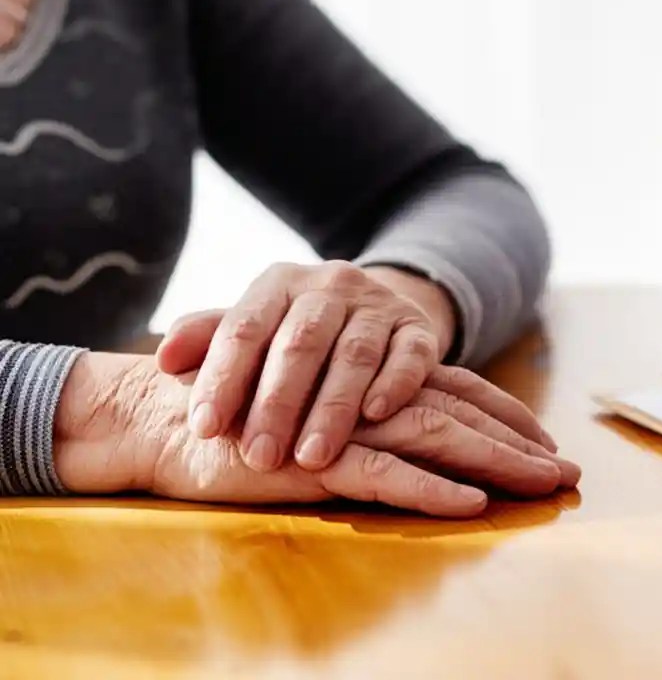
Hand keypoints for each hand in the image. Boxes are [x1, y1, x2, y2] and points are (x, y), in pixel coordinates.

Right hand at [54, 354, 578, 512]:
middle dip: (520, 446)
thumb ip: (369, 409)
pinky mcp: (316, 459)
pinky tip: (470, 503)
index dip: (507, 416)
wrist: (171, 418)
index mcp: (377, 381)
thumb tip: (422, 437)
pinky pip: (385, 475)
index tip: (550, 445)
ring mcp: (347, 425)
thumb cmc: (250, 414)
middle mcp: (372, 396)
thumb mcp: (320, 408)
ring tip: (542, 485)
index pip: (459, 392)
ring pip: (438, 439)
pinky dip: (430, 490)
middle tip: (569, 474)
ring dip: (495, 463)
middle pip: (463, 416)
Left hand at [157, 261, 481, 473]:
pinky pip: (411, 354)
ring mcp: (378, 305)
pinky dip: (394, 383)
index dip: (222, 379)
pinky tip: (376, 415)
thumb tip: (164, 359)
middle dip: (277, 404)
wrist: (373, 313)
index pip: (243, 329)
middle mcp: (329, 285)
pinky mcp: (419, 328)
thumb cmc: (295, 336)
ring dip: (332, 408)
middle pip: (299, 343)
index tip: (203, 429)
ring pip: (353, 354)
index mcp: (278, 283)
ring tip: (311, 458)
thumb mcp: (254, 330)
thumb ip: (208, 341)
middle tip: (259, 458)